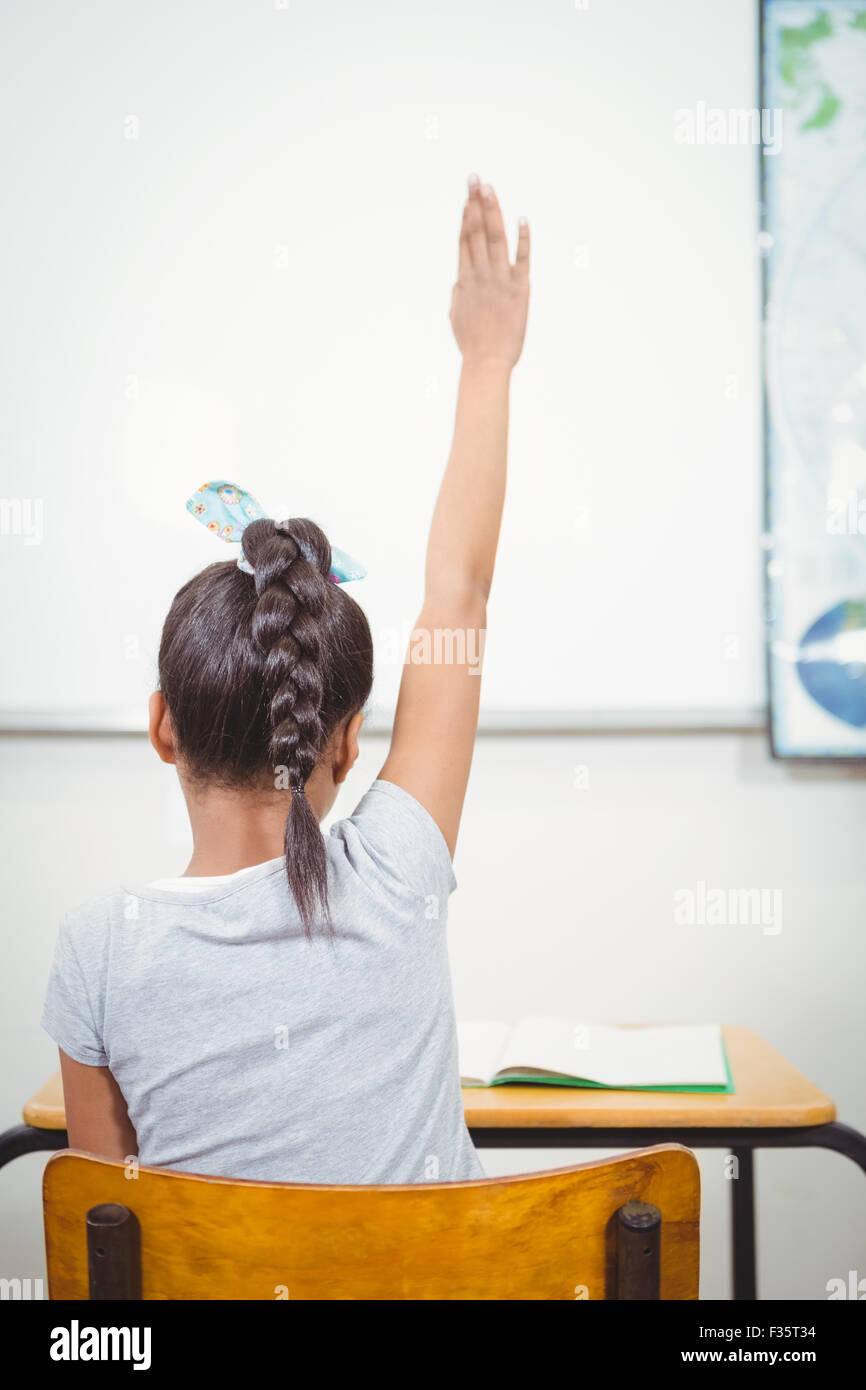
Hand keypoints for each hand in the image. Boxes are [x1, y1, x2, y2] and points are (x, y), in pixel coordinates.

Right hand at [449, 174, 529, 369]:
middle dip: (475, 202)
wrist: (486, 362)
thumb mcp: (456, 315)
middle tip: (475, 178)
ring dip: (493, 211)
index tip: (467, 194)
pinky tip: (522, 219)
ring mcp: (499, 280)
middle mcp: (480, 275)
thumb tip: (458, 280)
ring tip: (489, 188)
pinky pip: (522, 259)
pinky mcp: (519, 289)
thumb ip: (457, 293)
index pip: (464, 239)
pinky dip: (523, 239)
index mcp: (464, 280)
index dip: (466, 214)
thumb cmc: (471, 343)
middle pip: (477, 231)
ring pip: (495, 238)